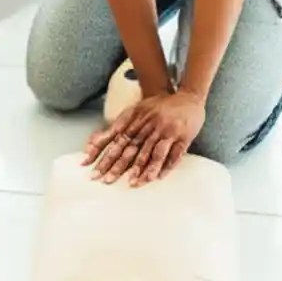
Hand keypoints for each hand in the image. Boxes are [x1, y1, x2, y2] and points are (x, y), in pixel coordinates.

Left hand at [82, 89, 205, 185]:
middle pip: (132, 148)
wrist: (188, 97)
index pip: (117, 140)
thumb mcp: (135, 111)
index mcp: (136, 118)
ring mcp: (167, 131)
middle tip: (107, 180)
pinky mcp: (183, 137)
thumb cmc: (157, 107)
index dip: (105, 155)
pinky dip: (166, 166)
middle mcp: (150, 125)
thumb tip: (93, 142)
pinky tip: (158, 177)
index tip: (94, 169)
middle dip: (118, 166)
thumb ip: (116, 126)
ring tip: (132, 183)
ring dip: (142, 168)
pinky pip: (174, 154)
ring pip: (153, 153)